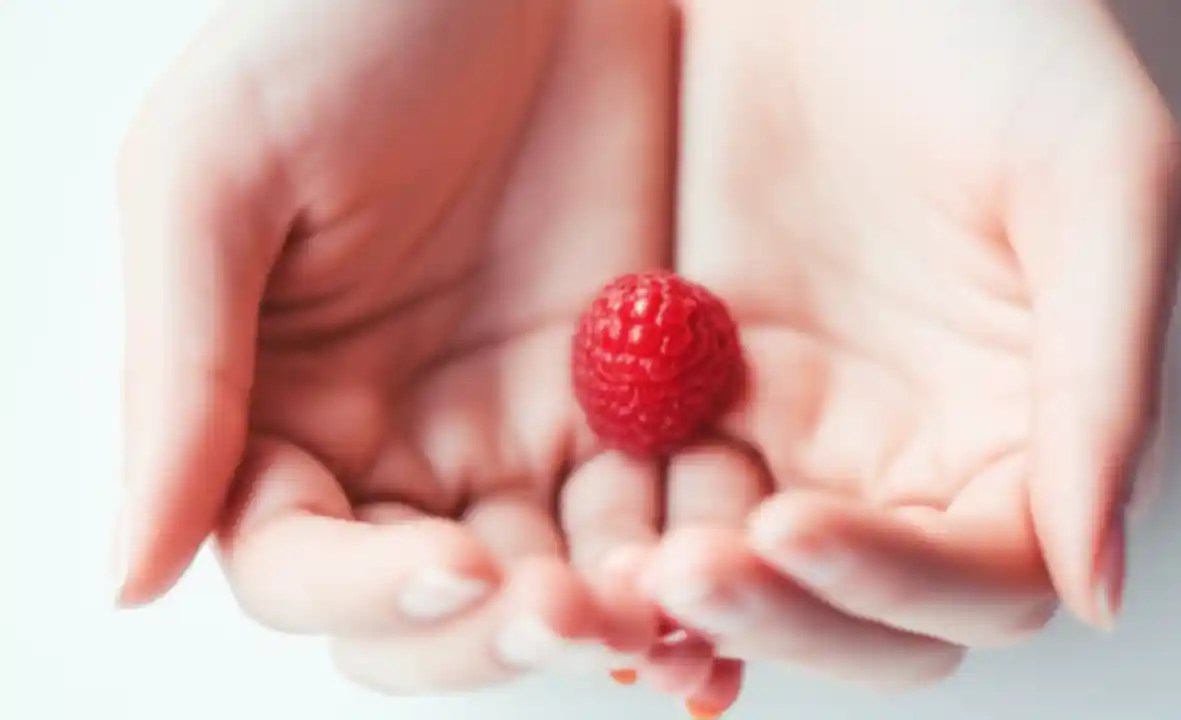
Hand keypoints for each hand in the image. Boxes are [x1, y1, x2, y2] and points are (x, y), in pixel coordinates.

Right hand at [116, 0, 677, 691]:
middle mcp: (403, 442)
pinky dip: (694, 547)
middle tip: (573, 608)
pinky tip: (735, 561)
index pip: (300, 566)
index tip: (454, 569)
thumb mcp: (221, 176)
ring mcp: (525, 424)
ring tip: (670, 605)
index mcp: (285, 411)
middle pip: (435, 608)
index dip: (367, 593)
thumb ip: (185, 381)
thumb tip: (126, 577)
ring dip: (611, 611)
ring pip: (561, 577)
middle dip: (499, 631)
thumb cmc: (341, 27)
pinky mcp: (637, 392)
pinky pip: (665, 501)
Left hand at [645, 0, 1180, 688]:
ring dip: (689, 592)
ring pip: (749, 575)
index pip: (981, 580)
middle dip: (780, 613)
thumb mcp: (1092, 181)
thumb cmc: (988, 38)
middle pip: (858, 613)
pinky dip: (626, 526)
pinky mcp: (697, 386)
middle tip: (692, 572)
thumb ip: (1104, 383)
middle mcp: (909, 453)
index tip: (798, 531)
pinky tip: (579, 522)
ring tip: (619, 567)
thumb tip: (1101, 587)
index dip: (896, 583)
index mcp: (1022, 430)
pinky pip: (659, 489)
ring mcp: (796, 426)